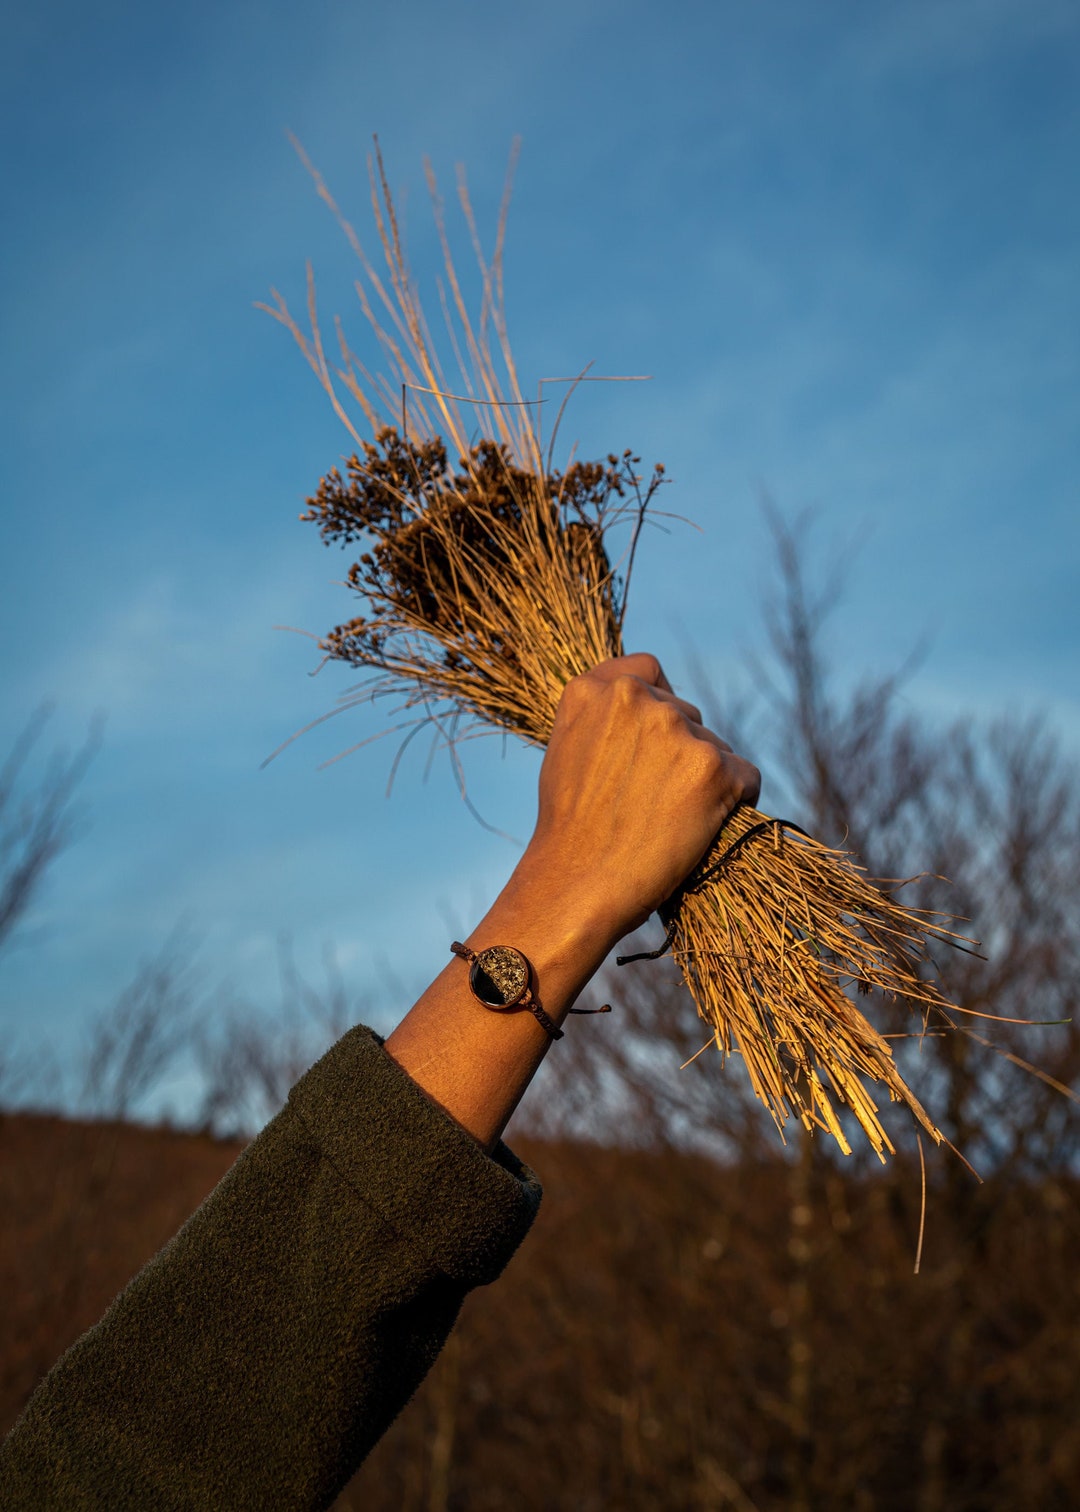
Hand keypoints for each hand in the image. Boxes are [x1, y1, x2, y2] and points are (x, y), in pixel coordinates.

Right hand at [518, 653, 759, 958]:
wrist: (577, 884)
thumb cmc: (571, 828)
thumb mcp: (566, 747)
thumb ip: (602, 716)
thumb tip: (646, 704)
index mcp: (597, 690)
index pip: (648, 670)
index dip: (657, 705)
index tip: (651, 740)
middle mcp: (638, 699)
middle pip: (686, 715)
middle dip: (679, 751)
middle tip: (654, 799)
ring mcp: (678, 731)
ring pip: (715, 747)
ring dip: (705, 778)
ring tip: (670, 820)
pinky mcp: (714, 768)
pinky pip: (746, 777)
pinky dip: (737, 801)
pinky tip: (706, 826)